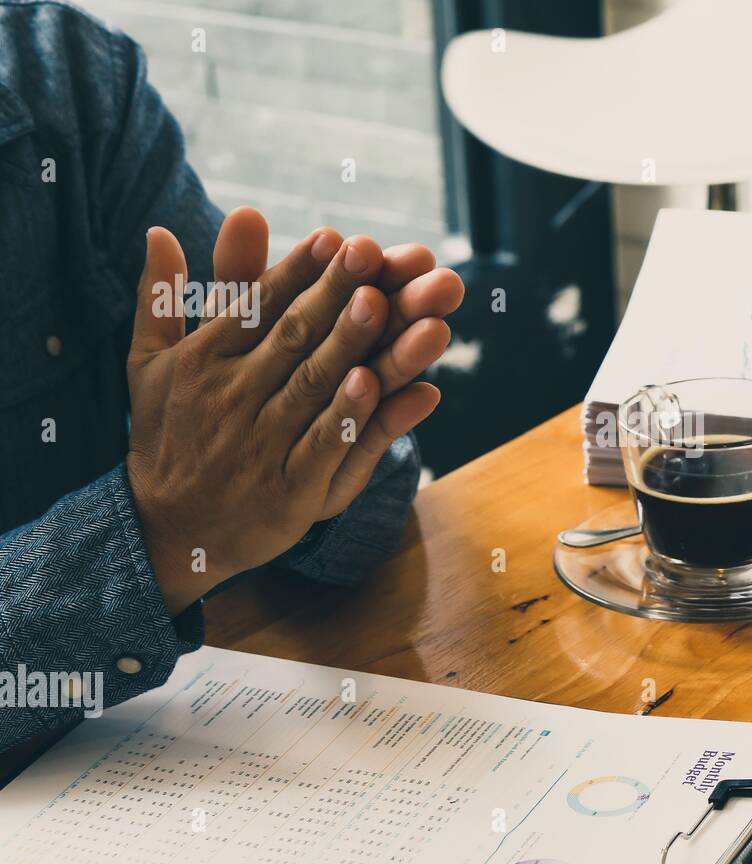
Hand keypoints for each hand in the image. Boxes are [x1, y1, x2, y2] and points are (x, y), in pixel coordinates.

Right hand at [126, 209, 463, 614]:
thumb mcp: (151, 363)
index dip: (296, 271)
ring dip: (350, 344)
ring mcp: (262, 445)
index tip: (332, 237)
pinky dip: (350, 417)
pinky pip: (324, 447)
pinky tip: (376, 385)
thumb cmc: (167, 433)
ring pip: (314, 386)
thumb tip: (157, 229)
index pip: (256, 306)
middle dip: (333, 292)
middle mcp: (231, 398)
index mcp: (203, 361)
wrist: (169, 530)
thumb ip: (163, 298)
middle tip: (369, 251)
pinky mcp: (290, 492)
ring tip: (383, 303)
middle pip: (293, 337)